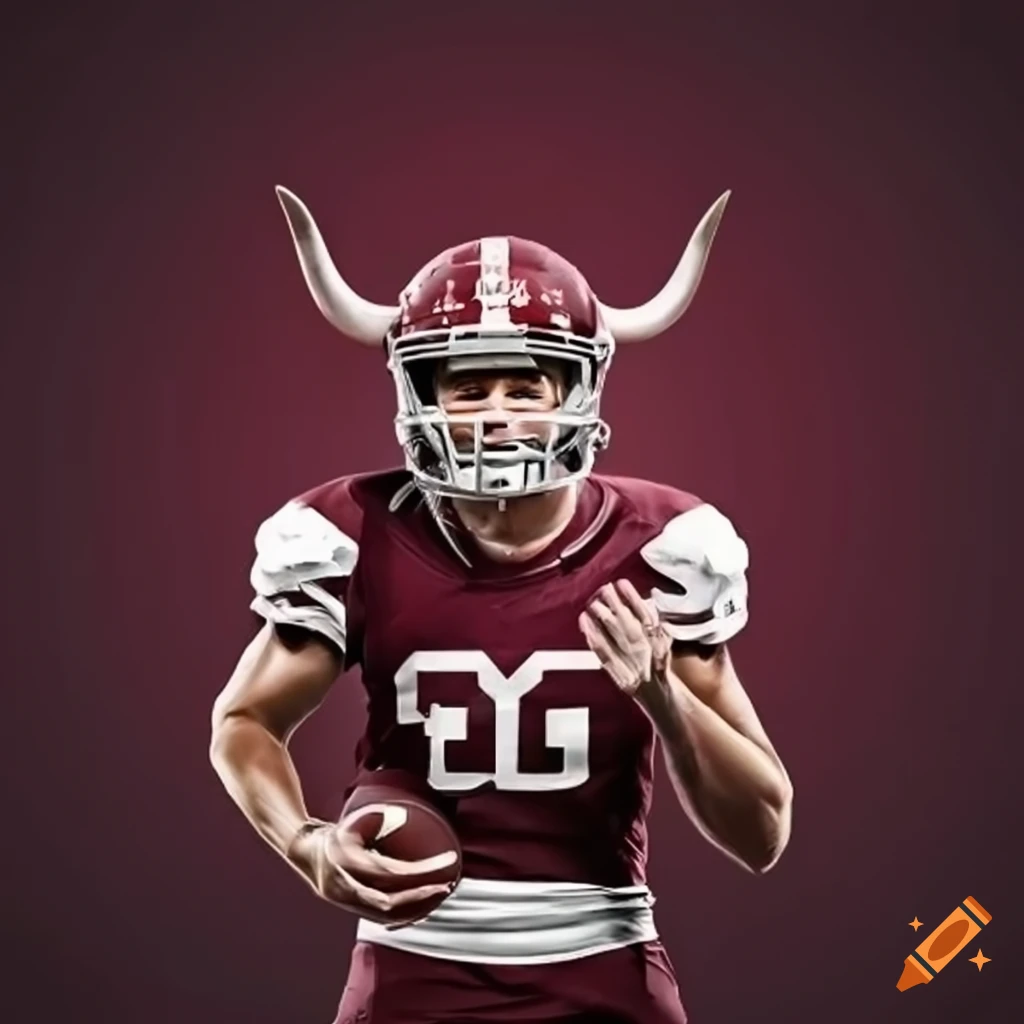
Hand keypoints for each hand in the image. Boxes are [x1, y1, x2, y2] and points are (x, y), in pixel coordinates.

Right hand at [286, 819, 455, 924]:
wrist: (302, 852)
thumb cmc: (333, 834)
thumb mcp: (355, 822)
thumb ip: (379, 820)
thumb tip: (404, 818)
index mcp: (347, 862)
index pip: (391, 871)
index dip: (419, 870)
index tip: (444, 862)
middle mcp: (345, 887)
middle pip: (388, 902)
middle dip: (420, 896)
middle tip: (446, 885)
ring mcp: (346, 901)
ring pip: (385, 915)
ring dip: (414, 909)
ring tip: (437, 895)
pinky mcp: (349, 907)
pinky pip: (379, 917)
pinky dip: (400, 915)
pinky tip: (418, 909)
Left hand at [579, 580, 671, 697]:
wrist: (660, 697)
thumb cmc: (657, 668)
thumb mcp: (663, 644)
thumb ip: (656, 627)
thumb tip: (646, 604)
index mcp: (658, 641)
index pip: (645, 614)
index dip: (632, 598)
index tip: (622, 583)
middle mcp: (645, 650)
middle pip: (627, 622)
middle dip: (615, 604)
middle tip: (604, 588)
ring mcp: (631, 663)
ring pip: (614, 634)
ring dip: (602, 617)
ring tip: (592, 602)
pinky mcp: (620, 675)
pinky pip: (603, 653)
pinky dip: (593, 637)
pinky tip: (584, 622)